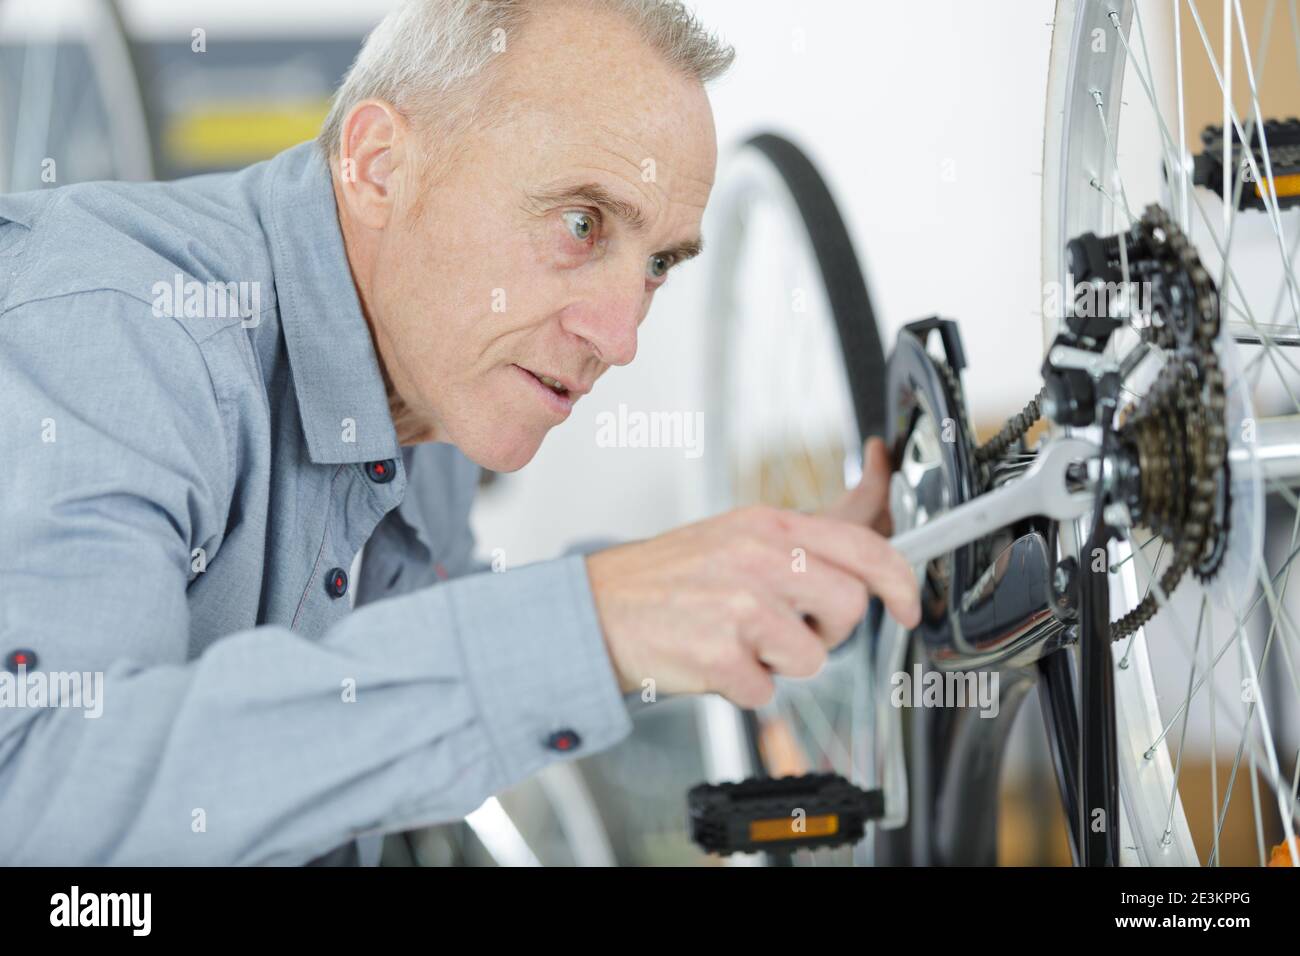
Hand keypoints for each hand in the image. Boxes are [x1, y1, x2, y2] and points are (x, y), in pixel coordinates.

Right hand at [585, 449, 918, 708]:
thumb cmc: (672, 576)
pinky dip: (741, 687)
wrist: (597, 609)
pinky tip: (712, 660)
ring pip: (812, 658)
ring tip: (740, 641)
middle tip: (787, 627)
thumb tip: (876, 493)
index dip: (900, 581)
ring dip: (780, 663)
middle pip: (849, 608)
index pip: (863, 547)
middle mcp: (757, 559)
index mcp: (768, 526)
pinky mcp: (718, 656)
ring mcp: (738, 607)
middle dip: (827, 630)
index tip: (907, 607)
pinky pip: (766, 692)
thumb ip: (810, 531)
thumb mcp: (740, 534)